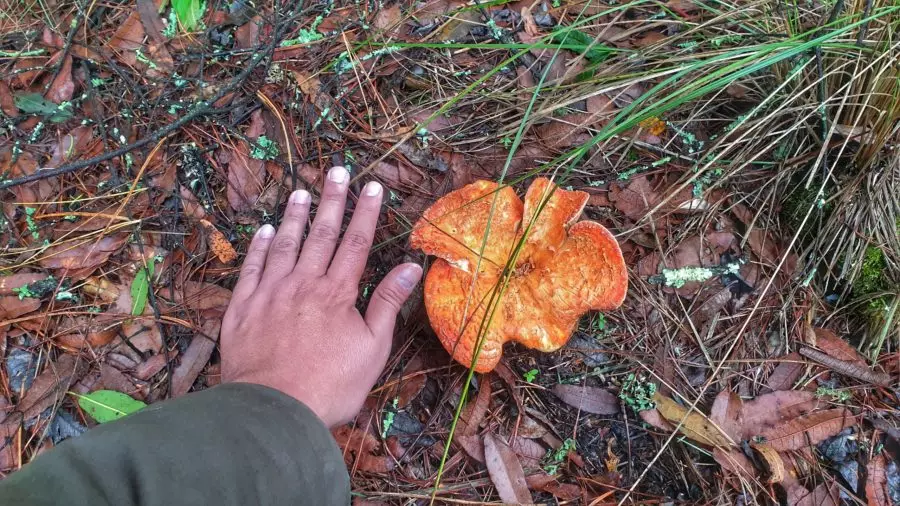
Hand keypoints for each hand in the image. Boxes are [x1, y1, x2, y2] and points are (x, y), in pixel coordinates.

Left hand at [220, 166, 422, 426]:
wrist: (273, 411)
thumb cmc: (330, 385)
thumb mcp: (372, 349)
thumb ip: (387, 304)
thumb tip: (410, 266)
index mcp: (337, 293)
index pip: (356, 243)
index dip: (366, 213)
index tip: (373, 187)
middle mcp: (303, 283)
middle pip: (321, 234)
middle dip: (331, 200)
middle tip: (337, 170)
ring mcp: (270, 293)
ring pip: (284, 244)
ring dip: (294, 216)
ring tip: (300, 191)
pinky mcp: (243, 308)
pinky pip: (252, 268)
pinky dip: (259, 247)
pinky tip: (265, 231)